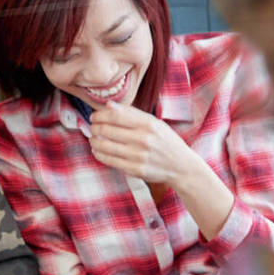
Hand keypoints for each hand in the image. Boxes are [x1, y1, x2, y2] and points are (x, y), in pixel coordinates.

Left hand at [89, 101, 233, 237]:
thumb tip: (108, 104)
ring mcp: (139, 155)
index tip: (94, 116)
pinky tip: (98, 151)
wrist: (182, 166)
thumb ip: (131, 113)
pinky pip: (110, 161)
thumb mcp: (154, 123)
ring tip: (93, 139)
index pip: (115, 115)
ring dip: (94, 141)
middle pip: (107, 130)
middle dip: (94, 127)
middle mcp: (143, 139)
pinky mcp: (135, 170)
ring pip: (105, 146)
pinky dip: (99, 154)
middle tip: (92, 127)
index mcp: (148, 124)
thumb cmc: (166, 141)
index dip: (100, 115)